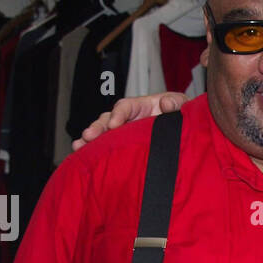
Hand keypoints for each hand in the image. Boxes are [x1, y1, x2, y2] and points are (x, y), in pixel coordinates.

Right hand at [71, 93, 186, 148]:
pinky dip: (94, 153)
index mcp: (140, 106)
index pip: (125, 106)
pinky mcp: (122, 148)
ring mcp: (123, 134)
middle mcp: (127, 119)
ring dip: (90, 141)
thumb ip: (175, 103)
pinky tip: (84, 159)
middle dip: (97, 128)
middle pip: (107, 120)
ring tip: (78, 147)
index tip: (114, 124)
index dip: (118, 114)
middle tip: (88, 136)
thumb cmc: (180, 114)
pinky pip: (106, 149)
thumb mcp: (182, 105)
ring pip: (102, 135)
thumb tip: (167, 104)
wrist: (183, 130)